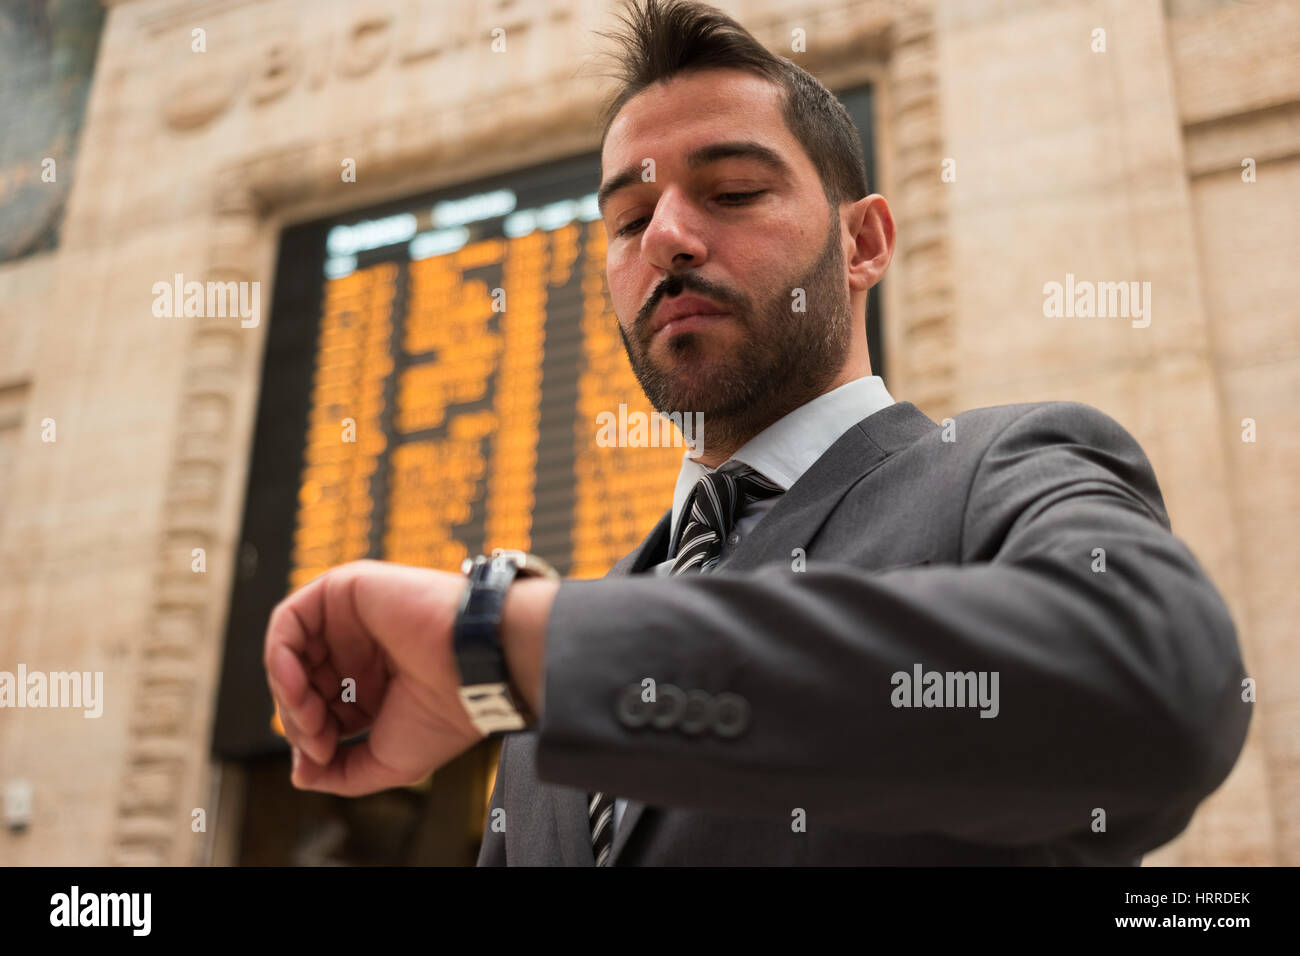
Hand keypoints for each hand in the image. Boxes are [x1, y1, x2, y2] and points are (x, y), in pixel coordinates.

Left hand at [262, 559, 482, 795]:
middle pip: (301, 682)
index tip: (324, 758)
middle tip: (319, 742)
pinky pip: (289, 619)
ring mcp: (353, 619)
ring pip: (290, 653)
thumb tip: (302, 773)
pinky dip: (280, 656)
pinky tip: (297, 686)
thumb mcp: (387, 762)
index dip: (311, 736)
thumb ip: (340, 774)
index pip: (319, 707)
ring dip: (287, 692)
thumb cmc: (446, 714)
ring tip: (309, 718)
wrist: (476, 671)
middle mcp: (362, 649)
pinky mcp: (346, 589)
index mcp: (376, 683)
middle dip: (298, 719)